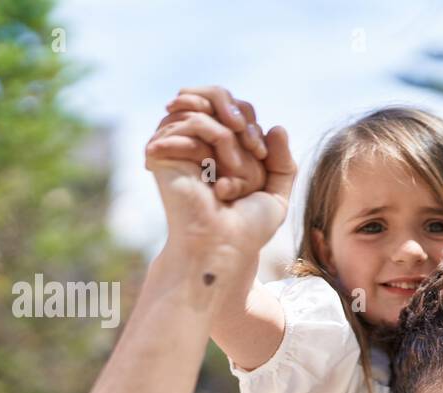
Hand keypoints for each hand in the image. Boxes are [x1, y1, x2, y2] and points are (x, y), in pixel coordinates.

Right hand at [144, 88, 294, 255]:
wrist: (225, 247)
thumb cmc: (247, 228)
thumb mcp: (275, 193)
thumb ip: (282, 161)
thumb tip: (277, 126)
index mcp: (216, 149)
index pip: (234, 108)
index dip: (251, 123)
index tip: (261, 154)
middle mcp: (193, 141)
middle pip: (216, 95)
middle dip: (241, 120)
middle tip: (254, 151)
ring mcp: (175, 144)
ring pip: (207, 111)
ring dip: (230, 144)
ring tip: (233, 178)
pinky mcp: (161, 150)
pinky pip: (194, 121)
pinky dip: (215, 147)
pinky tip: (218, 184)